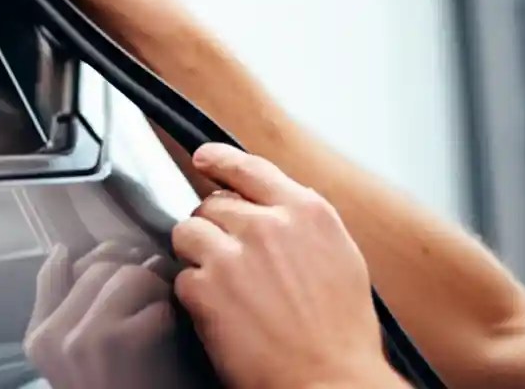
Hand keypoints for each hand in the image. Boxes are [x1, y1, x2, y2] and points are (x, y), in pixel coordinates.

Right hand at [25, 242, 205, 388]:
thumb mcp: (70, 356)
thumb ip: (60, 306)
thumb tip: (62, 252)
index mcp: (38, 338)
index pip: (62, 265)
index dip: (103, 257)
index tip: (125, 263)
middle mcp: (54, 336)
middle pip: (99, 265)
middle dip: (135, 269)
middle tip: (155, 286)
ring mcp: (84, 338)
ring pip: (129, 275)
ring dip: (156, 289)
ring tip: (162, 308)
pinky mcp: (120, 343)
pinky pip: (155, 303)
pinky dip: (171, 317)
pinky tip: (169, 337)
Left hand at [172, 144, 402, 388]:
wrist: (330, 382)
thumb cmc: (342, 335)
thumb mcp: (340, 259)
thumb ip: (304, 223)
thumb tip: (279, 204)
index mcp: (306, 213)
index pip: (249, 167)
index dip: (219, 160)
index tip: (204, 159)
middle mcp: (269, 226)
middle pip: (212, 203)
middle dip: (214, 228)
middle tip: (229, 262)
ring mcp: (233, 255)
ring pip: (187, 232)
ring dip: (197, 255)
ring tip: (222, 287)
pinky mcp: (206, 288)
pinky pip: (183, 277)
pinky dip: (195, 296)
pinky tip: (222, 316)